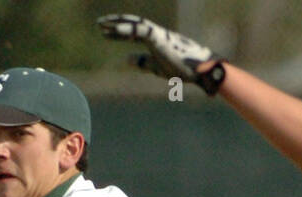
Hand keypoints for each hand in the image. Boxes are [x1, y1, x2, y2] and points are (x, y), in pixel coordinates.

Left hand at [97, 13, 225, 93]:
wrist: (201, 69)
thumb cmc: (184, 69)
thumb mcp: (158, 66)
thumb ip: (142, 61)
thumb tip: (126, 59)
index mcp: (156, 40)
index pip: (133, 32)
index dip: (119, 32)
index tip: (105, 32)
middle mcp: (156, 33)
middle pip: (132, 24)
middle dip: (115, 23)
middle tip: (100, 24)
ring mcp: (158, 34)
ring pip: (134, 25)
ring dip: (118, 24)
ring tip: (103, 25)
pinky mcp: (160, 38)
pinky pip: (140, 31)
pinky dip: (127, 30)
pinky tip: (115, 30)